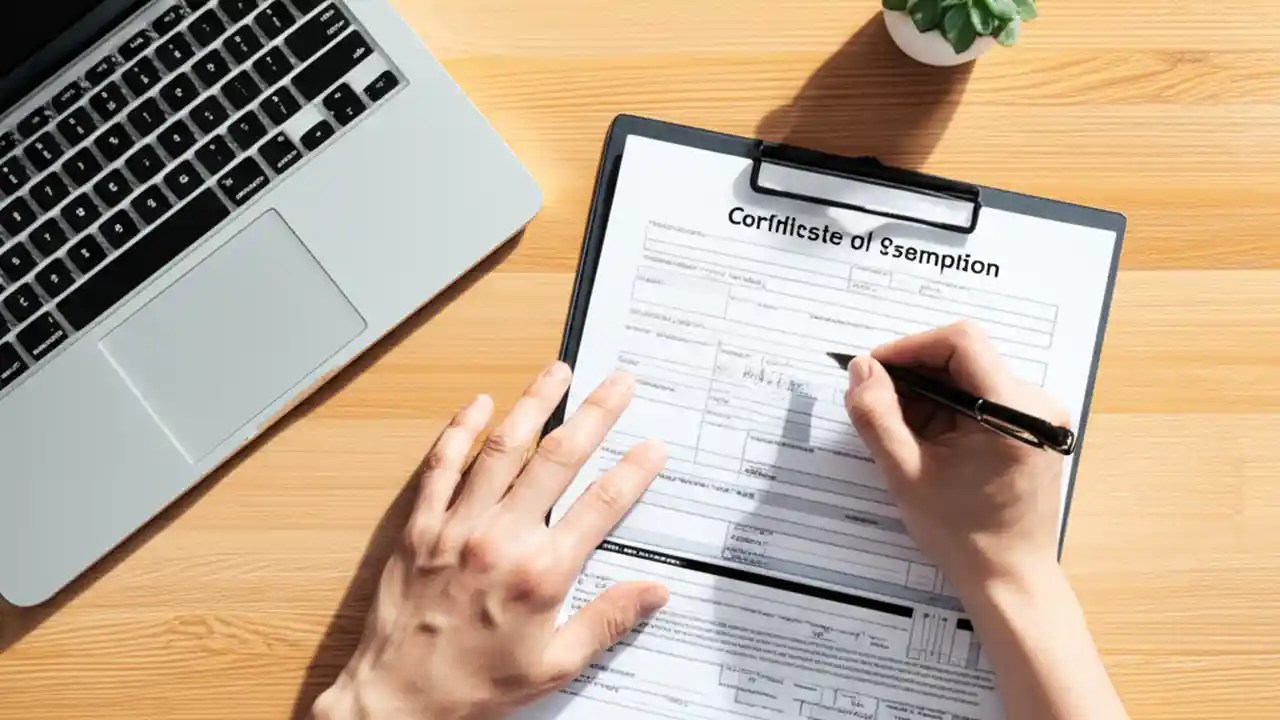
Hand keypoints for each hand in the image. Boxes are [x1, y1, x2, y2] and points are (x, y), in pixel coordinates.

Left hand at [312, 362, 668, 719]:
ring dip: (533, 403)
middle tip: (618, 382)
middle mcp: (502, 538)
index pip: (601, 505)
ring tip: (557, 371)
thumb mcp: (555, 665)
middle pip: (559, 459)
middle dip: (595, 414)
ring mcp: (458, 526)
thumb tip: (655, 591)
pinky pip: (442, 465)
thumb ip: (608, 621)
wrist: (396, 700)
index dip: (633, 470)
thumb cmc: (473, 687)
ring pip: (503, 448)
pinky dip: (460, 430)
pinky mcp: (421, 526)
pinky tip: (479, 403)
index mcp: (542, 573)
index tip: (653, 445)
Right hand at [843, 322, 1067, 597]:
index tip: (873, 369)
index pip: (961, 342)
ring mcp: (1038, 416)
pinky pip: (983, 398)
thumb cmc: (963, 534)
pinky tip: (926, 439)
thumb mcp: (906, 473)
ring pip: (971, 376)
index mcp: (1014, 410)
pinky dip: (948, 409)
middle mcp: (1036, 404)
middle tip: (876, 401)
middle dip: (915, 373)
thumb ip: (877, 416)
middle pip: (965, 357)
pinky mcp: (1032, 429)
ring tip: (900, 429)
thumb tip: (861, 369)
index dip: (910, 347)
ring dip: (929, 393)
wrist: (1010, 578)